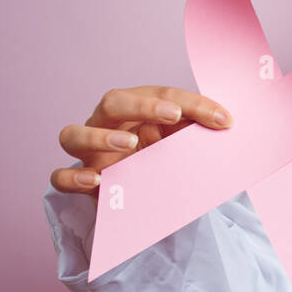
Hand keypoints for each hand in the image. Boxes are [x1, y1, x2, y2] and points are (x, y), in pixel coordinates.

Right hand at [51, 87, 234, 199]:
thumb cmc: (168, 161)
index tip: (222, 119)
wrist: (147, 196)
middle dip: (143, 104)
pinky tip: (97, 180)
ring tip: (129, 143)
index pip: (162, 95)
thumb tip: (231, 124)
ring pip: (73, 133)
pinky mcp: (80, 179)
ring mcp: (90, 152)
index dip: (193, 104)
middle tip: (173, 115)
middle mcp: (109, 124)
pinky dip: (73, 177)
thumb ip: (201, 133)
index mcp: (138, 109)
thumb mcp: (188, 145)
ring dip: (100, 136)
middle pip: (112, 101)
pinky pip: (60, 176)